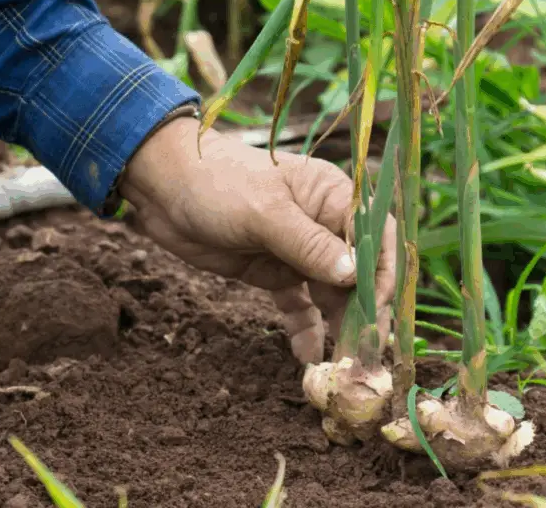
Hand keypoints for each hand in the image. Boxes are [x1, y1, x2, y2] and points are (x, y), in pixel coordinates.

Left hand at [120, 116, 396, 363]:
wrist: (162, 188)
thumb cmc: (216, 182)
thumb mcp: (264, 212)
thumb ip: (309, 244)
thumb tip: (355, 275)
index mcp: (332, 195)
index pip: (375, 236)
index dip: (382, 273)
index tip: (377, 309)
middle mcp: (323, 224)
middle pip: (358, 272)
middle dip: (363, 310)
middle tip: (365, 351)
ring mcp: (299, 251)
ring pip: (332, 294)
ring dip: (338, 325)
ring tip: (341, 363)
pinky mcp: (275, 272)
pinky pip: (300, 305)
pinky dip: (305, 329)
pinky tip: (306, 356)